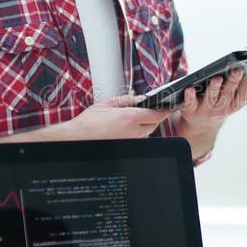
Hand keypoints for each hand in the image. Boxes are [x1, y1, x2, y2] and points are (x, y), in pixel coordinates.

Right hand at [37, 95, 172, 140]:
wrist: (78, 138)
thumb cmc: (89, 122)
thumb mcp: (107, 104)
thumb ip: (126, 100)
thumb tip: (140, 98)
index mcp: (130, 118)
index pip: (156, 114)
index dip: (165, 110)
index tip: (168, 106)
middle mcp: (133, 132)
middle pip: (154, 124)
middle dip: (154, 116)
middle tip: (150, 109)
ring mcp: (130, 141)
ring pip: (146, 132)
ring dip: (145, 125)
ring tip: (134, 117)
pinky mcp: (126, 147)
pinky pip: (138, 139)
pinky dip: (137, 132)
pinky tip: (126, 127)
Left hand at [176, 65, 246, 159]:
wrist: (201, 125)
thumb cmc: (224, 102)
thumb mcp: (242, 96)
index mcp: (237, 102)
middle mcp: (224, 107)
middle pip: (229, 94)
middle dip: (233, 82)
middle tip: (236, 69)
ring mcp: (208, 110)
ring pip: (212, 99)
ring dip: (215, 88)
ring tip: (216, 77)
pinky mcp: (191, 110)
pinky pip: (190, 104)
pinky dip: (190, 97)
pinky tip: (190, 88)